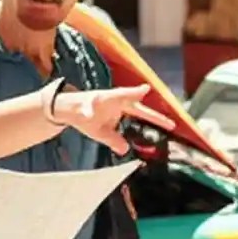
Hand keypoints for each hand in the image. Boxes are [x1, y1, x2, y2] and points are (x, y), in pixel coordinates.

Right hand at [53, 84, 175, 153]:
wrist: (66, 110)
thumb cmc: (88, 119)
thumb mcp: (103, 134)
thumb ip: (115, 140)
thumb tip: (125, 150)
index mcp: (120, 107)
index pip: (141, 111)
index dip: (155, 117)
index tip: (171, 123)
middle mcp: (111, 99)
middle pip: (126, 96)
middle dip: (134, 93)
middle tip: (146, 89)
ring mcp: (97, 99)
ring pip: (107, 96)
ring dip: (116, 95)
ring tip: (128, 93)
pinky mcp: (83, 103)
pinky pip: (85, 109)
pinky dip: (86, 112)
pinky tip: (87, 115)